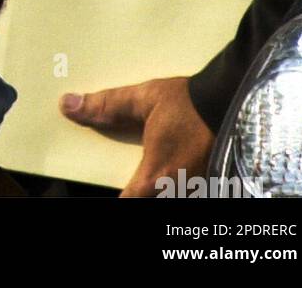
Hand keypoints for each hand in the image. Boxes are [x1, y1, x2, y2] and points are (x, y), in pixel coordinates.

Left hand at [59, 76, 214, 197]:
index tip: (107, 185)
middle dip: (135, 189)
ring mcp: (194, 191)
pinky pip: (181, 190)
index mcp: (156, 176)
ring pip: (165, 196)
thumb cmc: (188, 102)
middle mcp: (175, 191)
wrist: (232, 99)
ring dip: (153, 187)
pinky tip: (168, 166)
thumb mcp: (142, 99)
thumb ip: (105, 106)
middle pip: (146, 200)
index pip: (126, 203)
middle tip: (129, 175)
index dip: (118, 197)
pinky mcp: (207, 184)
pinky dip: (170, 184)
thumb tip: (69, 106)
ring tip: (148, 166)